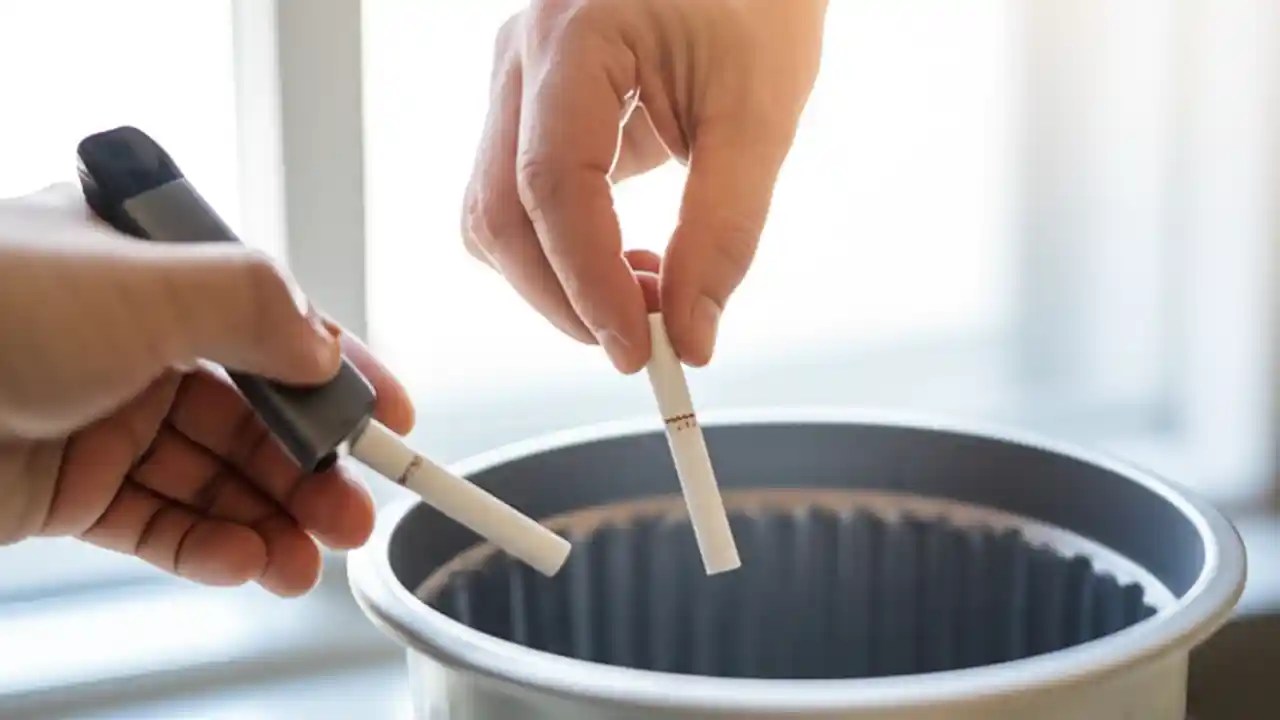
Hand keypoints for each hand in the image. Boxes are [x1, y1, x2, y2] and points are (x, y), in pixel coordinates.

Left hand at [0, 184, 414, 595]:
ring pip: (213, 476)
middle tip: (355, 512)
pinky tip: (249, 563)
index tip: (393, 420)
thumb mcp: (152, 281)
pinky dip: (208, 547)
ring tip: (310, 557)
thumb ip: (259, 308)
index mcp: (155, 269)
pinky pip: (158, 522)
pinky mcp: (66, 487)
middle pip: (253, 412)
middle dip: (312, 465)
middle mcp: (133, 339)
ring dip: (269, 518)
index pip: (274, 325)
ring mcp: (101, 415)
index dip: (341, 374)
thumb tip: (324, 349)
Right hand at [462, 0, 826, 371]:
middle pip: (501, 212)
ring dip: (558, 278)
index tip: (638, 348)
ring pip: (494, 213)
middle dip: (565, 297)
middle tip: (644, 340)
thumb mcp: (761, 114)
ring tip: (648, 291)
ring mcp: (517, 78)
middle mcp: (523, 56)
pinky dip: (562, 247)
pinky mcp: (532, 103)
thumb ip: (724, 231)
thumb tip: (692, 335)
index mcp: (574, 37)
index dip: (588, 284)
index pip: (553, 187)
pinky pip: (516, 195)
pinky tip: (625, 257)